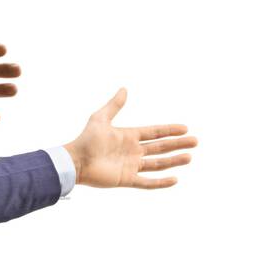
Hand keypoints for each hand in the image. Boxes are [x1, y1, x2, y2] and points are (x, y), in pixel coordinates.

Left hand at [64, 88, 195, 187]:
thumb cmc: (86, 140)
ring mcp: (131, 166)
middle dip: (178, 144)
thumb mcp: (101, 118)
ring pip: (158, 164)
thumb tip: (124, 89)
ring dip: (174, 161)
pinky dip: (161, 183)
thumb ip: (114, 105)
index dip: (169, 130)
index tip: (185, 128)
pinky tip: (175, 180)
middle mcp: (133, 151)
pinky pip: (148, 182)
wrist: (76, 161)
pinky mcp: (127, 180)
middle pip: (161, 147)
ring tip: (189, 157)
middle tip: (195, 141)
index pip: (155, 132)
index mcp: (129, 136)